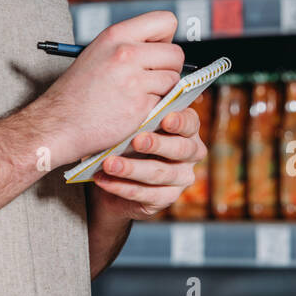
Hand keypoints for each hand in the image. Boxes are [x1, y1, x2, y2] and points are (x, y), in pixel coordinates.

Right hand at [31, 11, 183, 165]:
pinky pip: (165, 101)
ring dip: (163, 90)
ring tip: (138, 95)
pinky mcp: (140, 105)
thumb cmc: (78, 90)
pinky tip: (134, 109)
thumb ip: (129, 44)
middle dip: (168, 68)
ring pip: (174, 79)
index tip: (155, 52)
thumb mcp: (99, 52)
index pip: (166, 20)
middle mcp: (126, 52)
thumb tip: (163, 45)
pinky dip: (155, 107)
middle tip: (149, 79)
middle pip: (176, 53)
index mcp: (116, 34)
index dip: (166, 38)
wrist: (60, 122)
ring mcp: (134, 79)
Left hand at [89, 106, 205, 220]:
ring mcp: (181, 178)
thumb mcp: (134, 123)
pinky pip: (145, 194)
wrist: (114, 176)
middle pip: (180, 149)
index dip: (180, 122)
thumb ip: (141, 113)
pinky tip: (104, 180)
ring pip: (159, 173)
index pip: (190, 122)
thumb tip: (135, 97)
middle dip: (157, 144)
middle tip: (136, 141)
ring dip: (131, 168)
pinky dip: (122, 187)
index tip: (165, 119)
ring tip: (108, 163)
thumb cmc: (126, 139)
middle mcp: (190, 153)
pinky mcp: (166, 198)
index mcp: (187, 129)